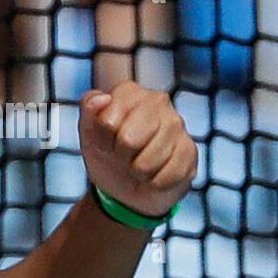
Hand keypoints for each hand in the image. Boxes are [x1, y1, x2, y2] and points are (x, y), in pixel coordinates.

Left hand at [79, 82, 197, 218]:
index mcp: (129, 91)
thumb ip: (88, 108)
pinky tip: (155, 174)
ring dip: (138, 171)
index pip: (107, 122)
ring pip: (147, 162)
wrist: (126, 185)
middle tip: (123, 155)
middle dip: (121, 156)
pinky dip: (154, 183)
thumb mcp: (88, 131)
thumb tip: (103, 98)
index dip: (103, 141)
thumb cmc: (106, 152)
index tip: (106, 142)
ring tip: (139, 164)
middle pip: (128, 141)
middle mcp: (158, 101)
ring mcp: (178, 124)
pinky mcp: (190, 150)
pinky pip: (166, 177)